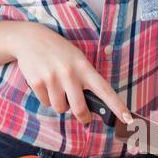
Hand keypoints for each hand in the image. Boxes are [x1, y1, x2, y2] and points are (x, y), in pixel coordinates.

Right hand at [11, 23, 132, 126]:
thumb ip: (85, 79)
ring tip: (57, 88)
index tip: (127, 119)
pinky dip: (46, 98)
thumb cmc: (59, 51)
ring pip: (60, 108)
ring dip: (60, 104)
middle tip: (84, 118)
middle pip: (79, 109)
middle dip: (83, 117)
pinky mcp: (37, 82)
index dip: (117, 106)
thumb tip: (90, 106)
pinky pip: (45, 103)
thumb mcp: (77, 59)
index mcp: (84, 67)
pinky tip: (44, 83)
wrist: (30, 38)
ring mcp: (52, 78)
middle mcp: (69, 73)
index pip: (105, 90)